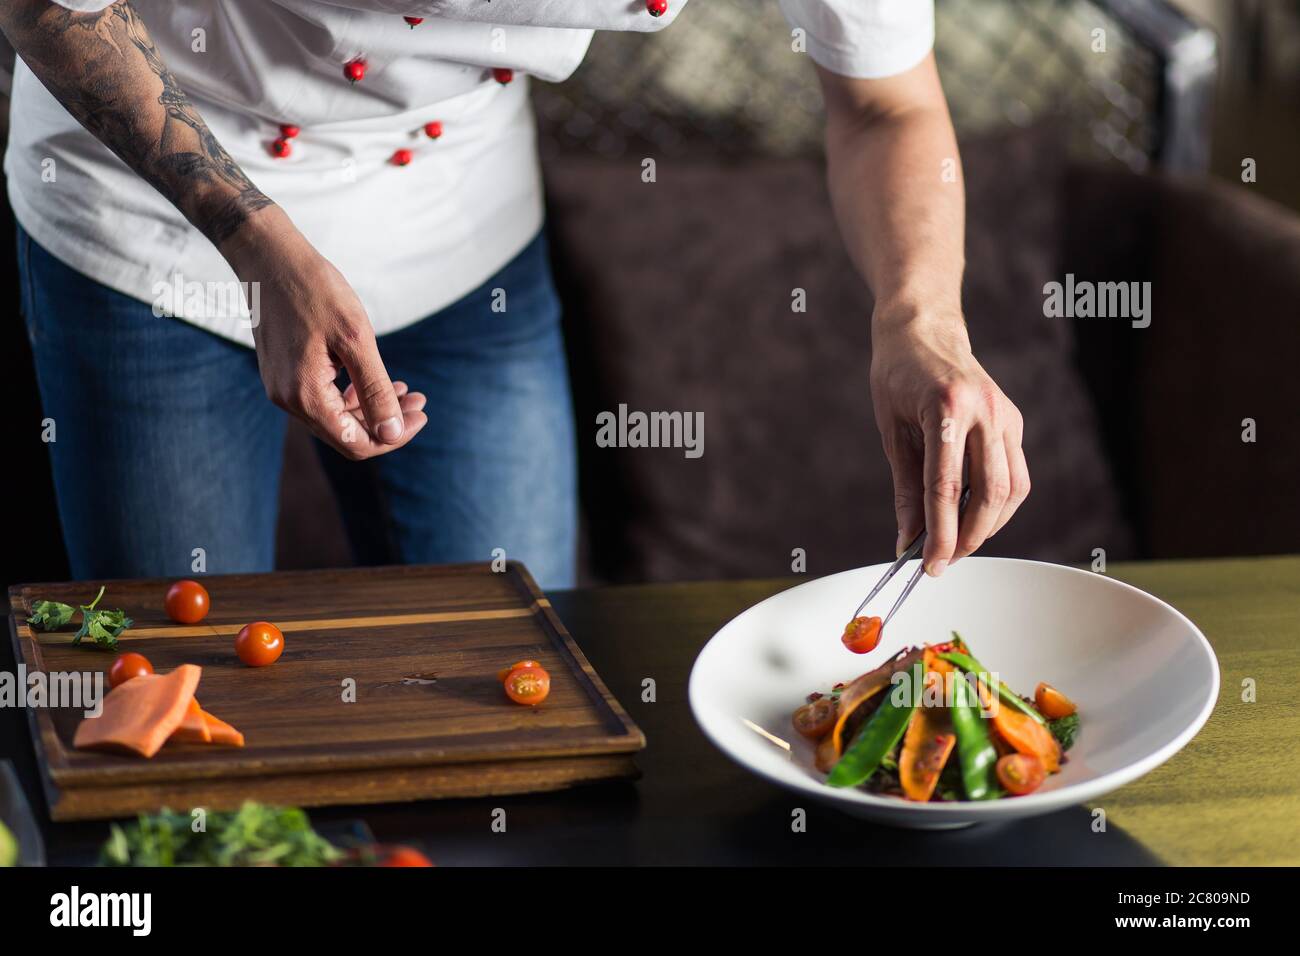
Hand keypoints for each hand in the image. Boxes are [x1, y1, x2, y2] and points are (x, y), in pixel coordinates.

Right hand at [220, 205, 427, 458]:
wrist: (270, 258)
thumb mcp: (356, 339)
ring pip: (337, 418)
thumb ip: (375, 390)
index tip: (421, 413)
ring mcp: (283, 390)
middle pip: (347, 435)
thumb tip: (393, 434)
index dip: (394, 436)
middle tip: (420, 401)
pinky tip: (374, 380)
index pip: (357, 443)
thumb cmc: (315, 291)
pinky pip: (324, 399)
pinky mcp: (285, 376)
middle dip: (388, 423)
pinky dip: (352, 396)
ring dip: (373, 409)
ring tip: (405, 390)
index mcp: (306, 396)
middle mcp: (289, 401)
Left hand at [870, 311, 1029, 575]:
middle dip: (967, 537)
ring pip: (1012, 489)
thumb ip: (904, 489)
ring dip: (987, 525)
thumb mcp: (891, 431)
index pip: (946, 488)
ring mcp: (1005, 415)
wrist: (924, 328)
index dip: (939, 534)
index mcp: (946, 407)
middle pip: (989, 493)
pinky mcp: (1014, 421)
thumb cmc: (897, 376)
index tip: (928, 566)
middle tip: (944, 561)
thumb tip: (908, 540)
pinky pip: (1016, 475)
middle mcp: (984, 410)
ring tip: (957, 543)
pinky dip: (999, 505)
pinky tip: (975, 517)